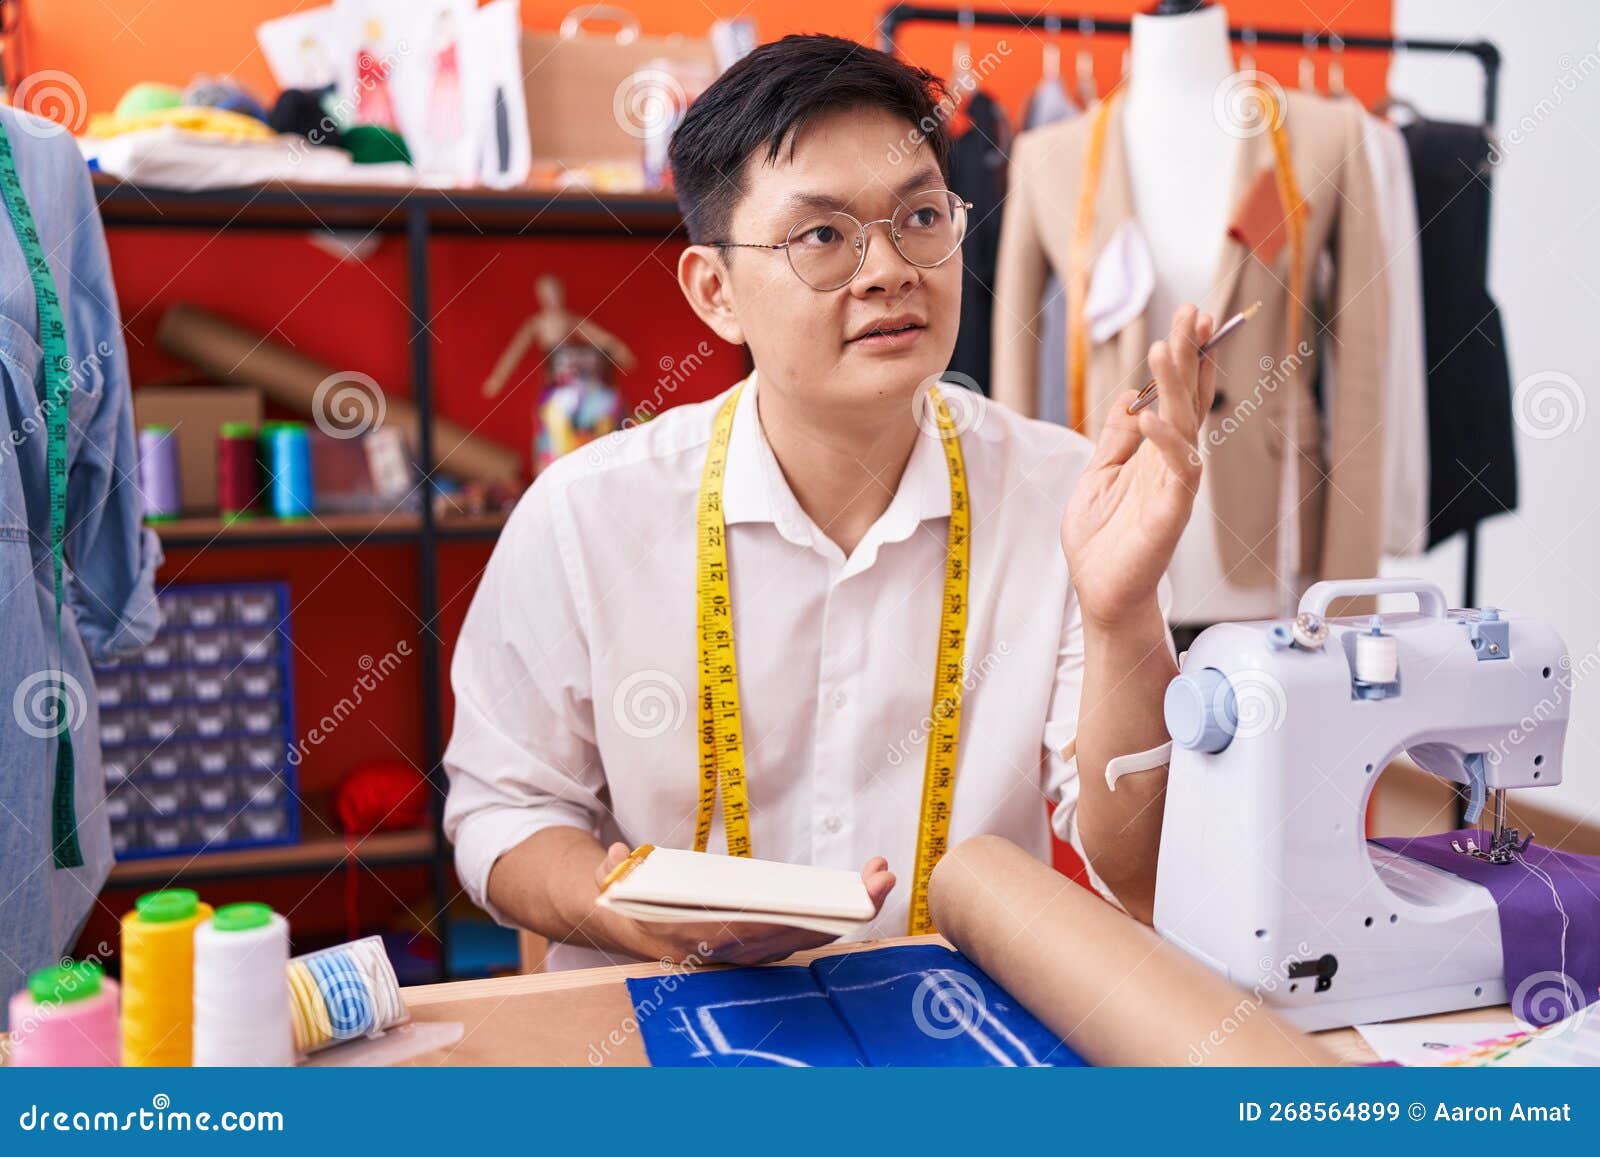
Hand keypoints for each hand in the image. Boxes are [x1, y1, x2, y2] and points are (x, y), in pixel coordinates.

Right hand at [594, 843, 896, 966]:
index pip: (747, 936)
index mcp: (696, 941)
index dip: (788, 926)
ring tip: (882, 876)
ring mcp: (751, 950)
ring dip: (849, 910)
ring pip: (807, 936)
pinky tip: (864, 890)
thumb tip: (617, 854)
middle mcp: (729, 953)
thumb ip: (611, 872)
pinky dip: (837, 913)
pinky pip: (805, 932)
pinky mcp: (763, 942)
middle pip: (794, 936)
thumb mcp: (610, 884)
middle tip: (880, 882)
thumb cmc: (627, 901)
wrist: (629, 926)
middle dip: (842, 911)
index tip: (825, 914)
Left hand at [1060, 305, 1216, 627]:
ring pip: (1185, 424)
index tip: (1193, 318)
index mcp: (1154, 451)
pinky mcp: (1171, 512)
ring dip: (1177, 385)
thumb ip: (1117, 436)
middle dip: (1191, 354)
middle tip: (1194, 312)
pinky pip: (1178, 470)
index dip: (1187, 357)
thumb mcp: (1099, 474)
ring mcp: (1174, 485)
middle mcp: (1171, 462)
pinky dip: (1167, 442)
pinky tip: (1153, 416)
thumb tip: (1131, 396)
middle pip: (1188, 398)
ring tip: (1166, 346)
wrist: (1101, 591)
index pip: (1178, 395)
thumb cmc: (1102, 540)